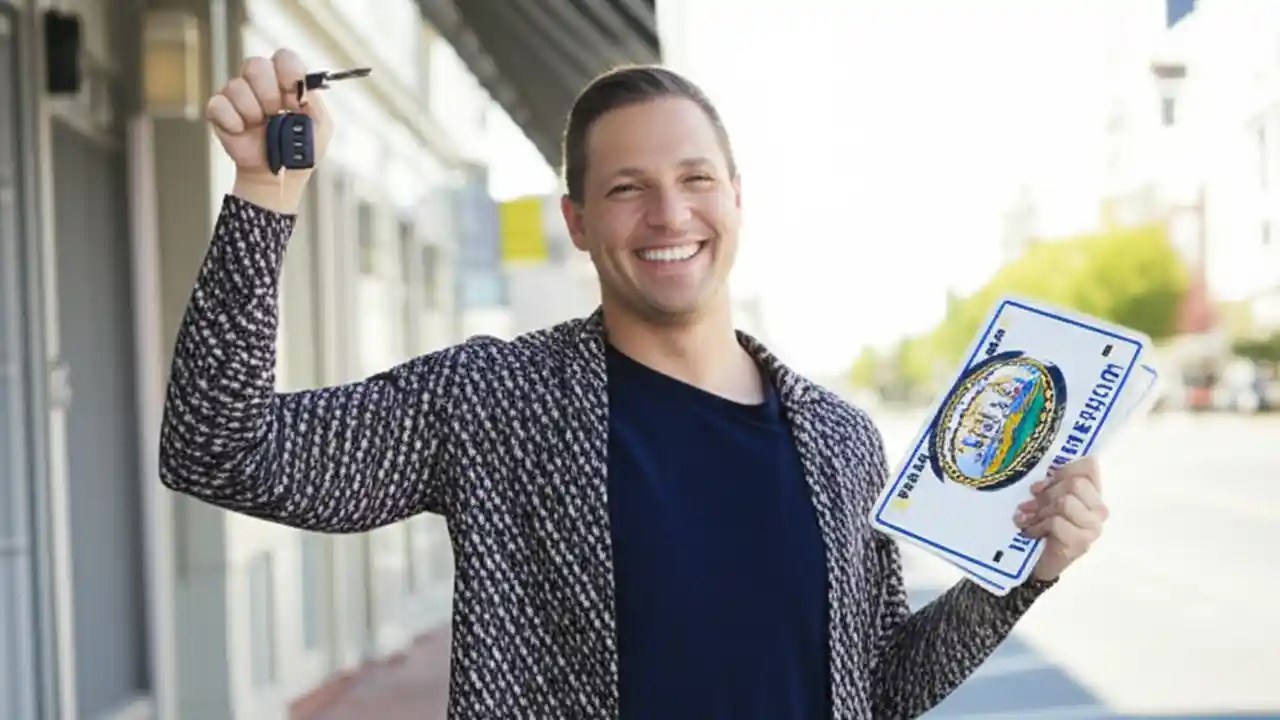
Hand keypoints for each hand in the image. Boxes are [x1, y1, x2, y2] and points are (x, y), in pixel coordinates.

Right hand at [205, 48, 332, 211]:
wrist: (278, 177)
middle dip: (268, 93)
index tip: (292, 92)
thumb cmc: (298, 151)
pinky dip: (232, 121)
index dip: (288, 71)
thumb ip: (315, 104)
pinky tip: (242, 131)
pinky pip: (218, 104)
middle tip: (275, 113)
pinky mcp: (219, 111)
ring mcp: (238, 96)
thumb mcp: (320, 128)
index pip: (284, 58)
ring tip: (260, 127)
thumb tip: (303, 87)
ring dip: (252, 111)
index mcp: (285, 82)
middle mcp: (260, 84)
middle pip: (255, 65)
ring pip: (236, 86)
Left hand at [1013, 457, 1107, 581]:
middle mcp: (1098, 509)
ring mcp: (1093, 527)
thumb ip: (1052, 484)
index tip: (1045, 484)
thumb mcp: (1045, 499)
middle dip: (1047, 493)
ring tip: (1030, 519)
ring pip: (1066, 502)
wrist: (1039, 562)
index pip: (1089, 466)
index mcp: (1092, 492)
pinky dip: (1038, 526)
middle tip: (1031, 504)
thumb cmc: (1043, 525)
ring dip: (1041, 511)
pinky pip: (1057, 522)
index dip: (1063, 470)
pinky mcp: (1081, 543)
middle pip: (1075, 484)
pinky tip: (1031, 532)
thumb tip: (1045, 476)